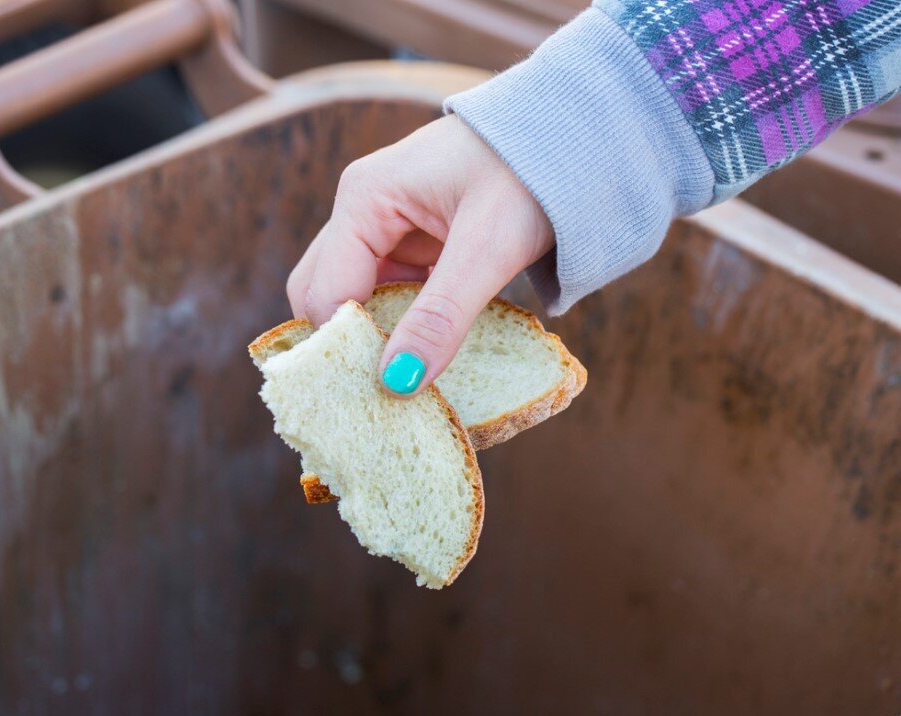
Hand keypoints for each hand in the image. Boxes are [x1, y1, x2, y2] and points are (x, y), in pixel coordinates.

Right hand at [287, 114, 553, 395]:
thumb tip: (398, 383)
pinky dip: (404, 324)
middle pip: (323, 293)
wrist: (577, 137)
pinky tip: (431, 351)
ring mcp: (387, 227)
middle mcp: (363, 210)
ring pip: (356, 298)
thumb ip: (441, 317)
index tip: (381, 392)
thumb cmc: (531, 176)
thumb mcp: (487, 250)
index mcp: (364, 199)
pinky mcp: (414, 243)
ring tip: (411, 377)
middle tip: (386, 389)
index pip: (325, 293)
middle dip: (348, 342)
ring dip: (378, 336)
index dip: (345, 346)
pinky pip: (390, 293)